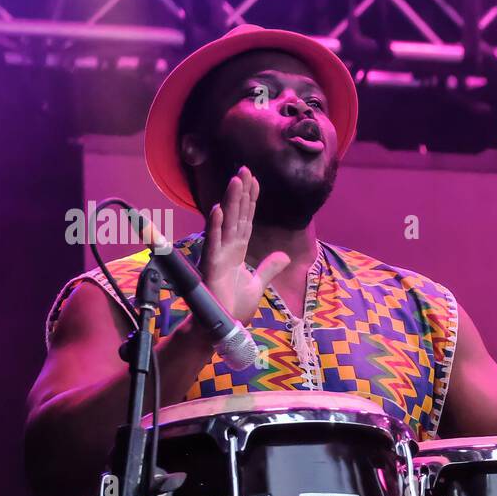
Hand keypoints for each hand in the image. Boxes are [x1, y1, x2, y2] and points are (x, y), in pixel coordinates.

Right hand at [199, 166, 288, 324]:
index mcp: (238, 251)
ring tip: (235, 180)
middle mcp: (227, 248)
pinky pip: (213, 242)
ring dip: (230, 201)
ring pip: (226, 222)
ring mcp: (218, 254)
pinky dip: (216, 226)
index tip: (254, 180)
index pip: (247, 220)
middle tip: (245, 169)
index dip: (251, 200)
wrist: (221, 326)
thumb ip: (269, 268)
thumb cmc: (234, 306)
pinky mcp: (211, 265)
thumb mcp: (258, 284)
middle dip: (241, 192)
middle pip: (237, 215)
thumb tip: (284, 256)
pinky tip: (219, 209)